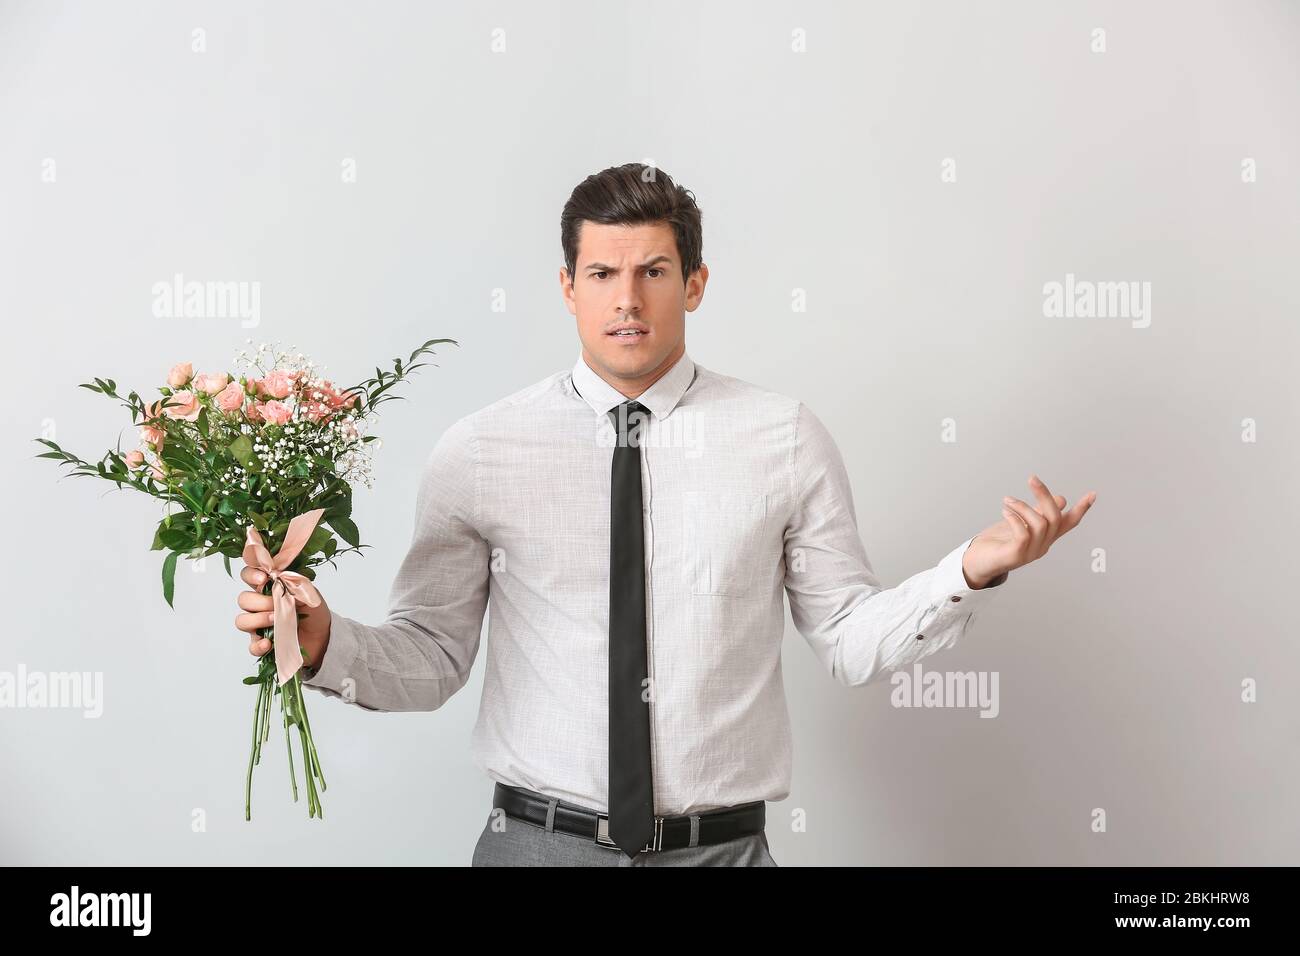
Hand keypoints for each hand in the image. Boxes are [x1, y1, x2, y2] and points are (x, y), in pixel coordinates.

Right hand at [234, 566, 332, 668]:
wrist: (322, 634)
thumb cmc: (313, 610)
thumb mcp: (307, 593)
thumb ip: (293, 584)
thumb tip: (280, 578)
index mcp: (269, 589)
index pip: (249, 576)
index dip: (250, 575)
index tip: (263, 578)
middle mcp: (260, 606)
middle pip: (243, 599)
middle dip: (258, 601)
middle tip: (276, 604)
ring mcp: (259, 626)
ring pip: (242, 621)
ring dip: (257, 619)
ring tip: (275, 619)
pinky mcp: (263, 644)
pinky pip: (252, 646)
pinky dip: (258, 645)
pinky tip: (269, 643)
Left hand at [962, 474, 1095, 587]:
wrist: (977, 562)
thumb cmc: (998, 542)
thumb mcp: (1021, 522)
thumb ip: (1039, 512)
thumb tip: (1061, 499)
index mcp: (1046, 537)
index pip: (1068, 523)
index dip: (1081, 509)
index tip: (1093, 494)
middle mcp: (1042, 546)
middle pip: (1054, 518)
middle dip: (1044, 495)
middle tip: (1032, 479)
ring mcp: (1030, 553)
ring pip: (1040, 524)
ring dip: (1023, 506)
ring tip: (1007, 500)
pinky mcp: (1016, 556)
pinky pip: (1023, 534)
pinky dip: (1015, 518)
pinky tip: (1005, 511)